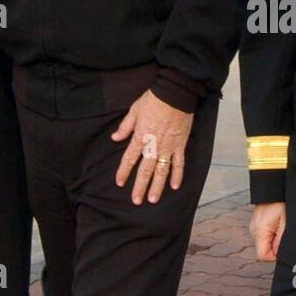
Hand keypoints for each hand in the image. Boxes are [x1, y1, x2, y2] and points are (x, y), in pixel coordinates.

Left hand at [112, 90, 193, 204]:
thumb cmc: (153, 100)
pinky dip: (178, 175)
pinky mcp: (180, 145)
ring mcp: (168, 147)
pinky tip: (175, 186)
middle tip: (136, 200)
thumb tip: (115, 138)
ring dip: (157, 186)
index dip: (123, 171)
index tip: (120, 182)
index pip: (129, 159)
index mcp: (141, 137)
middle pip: (145, 170)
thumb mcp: (134, 110)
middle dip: (140, 187)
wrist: (175, 94)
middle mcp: (154, 146)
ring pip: (162, 171)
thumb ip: (125, 127)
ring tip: (153, 199)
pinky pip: (179, 163)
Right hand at [250, 203, 285, 261]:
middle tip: (282, 233)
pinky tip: (275, 225)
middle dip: (274, 247)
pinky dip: (270, 235)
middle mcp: (253, 230)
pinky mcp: (256, 225)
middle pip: (263, 250)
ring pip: (263, 244)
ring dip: (272, 240)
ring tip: (279, 227)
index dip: (274, 255)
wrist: (273, 190)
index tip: (282, 246)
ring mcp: (253, 228)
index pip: (263, 255)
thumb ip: (281, 240)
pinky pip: (263, 237)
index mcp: (260, 230)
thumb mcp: (285, 221)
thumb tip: (279, 253)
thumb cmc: (280, 202)